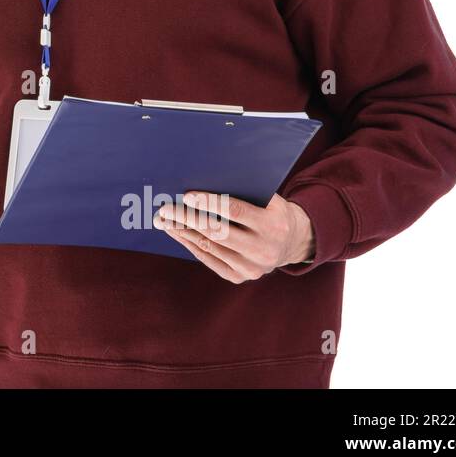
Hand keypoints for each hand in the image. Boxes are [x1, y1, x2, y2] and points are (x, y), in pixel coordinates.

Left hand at [154, 191, 314, 282]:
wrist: (292, 242)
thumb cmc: (272, 210)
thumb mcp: (268, 198)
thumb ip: (243, 191)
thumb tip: (202, 179)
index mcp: (273, 225)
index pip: (236, 212)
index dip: (210, 203)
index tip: (186, 195)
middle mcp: (264, 250)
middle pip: (218, 232)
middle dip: (188, 219)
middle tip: (165, 208)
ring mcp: (252, 267)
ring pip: (209, 247)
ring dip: (182, 231)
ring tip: (163, 219)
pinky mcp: (240, 277)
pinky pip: (209, 259)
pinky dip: (190, 244)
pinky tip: (176, 232)